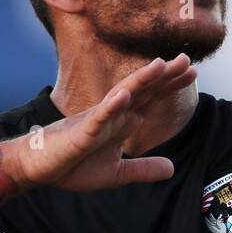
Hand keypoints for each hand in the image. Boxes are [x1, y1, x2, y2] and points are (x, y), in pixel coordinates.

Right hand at [10, 55, 197, 190]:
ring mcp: (97, 120)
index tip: (193, 73)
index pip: (150, 99)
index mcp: (121, 122)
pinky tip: (123, 95)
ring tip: (160, 65)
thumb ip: (144, 169)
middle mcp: (112, 115)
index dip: (170, 86)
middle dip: (164, 76)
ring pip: (122, 95)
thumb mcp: (117, 172)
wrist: (38, 168)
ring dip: (140, 80)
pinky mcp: (81, 132)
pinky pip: (98, 118)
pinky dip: (111, 106)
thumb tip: (172, 168)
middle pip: (142, 91)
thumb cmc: (73, 166)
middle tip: (187, 59)